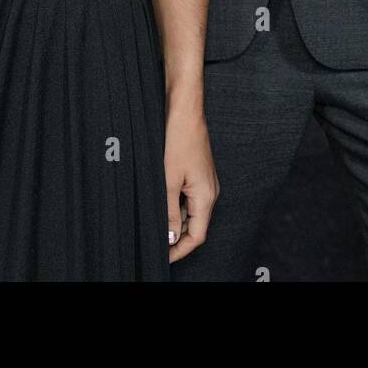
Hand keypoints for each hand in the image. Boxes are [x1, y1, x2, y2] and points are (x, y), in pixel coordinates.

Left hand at [164, 103, 218, 261]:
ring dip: (177, 222)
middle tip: (157, 245)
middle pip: (196, 226)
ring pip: (192, 212)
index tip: (164, 257)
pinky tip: (163, 205)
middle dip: (178, 238)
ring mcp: (206, 182)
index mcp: (206, 196)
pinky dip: (178, 206)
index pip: (197, 236)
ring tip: (157, 227)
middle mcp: (210, 192)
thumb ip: (169, 211)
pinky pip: (191, 198)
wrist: (185, 110)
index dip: (181, 250)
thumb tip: (171, 236)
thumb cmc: (178, 139)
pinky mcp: (200, 173)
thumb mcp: (168, 179)